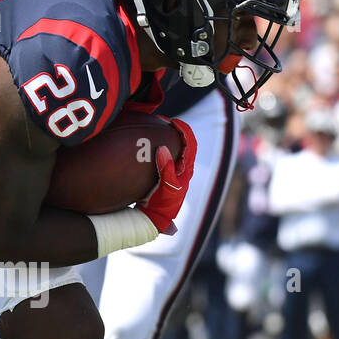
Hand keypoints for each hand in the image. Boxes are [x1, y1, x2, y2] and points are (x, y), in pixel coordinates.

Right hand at [138, 117, 195, 234]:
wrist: (155, 218)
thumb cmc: (163, 205)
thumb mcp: (167, 187)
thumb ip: (166, 168)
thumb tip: (163, 148)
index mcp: (187, 169)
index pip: (190, 144)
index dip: (184, 130)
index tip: (173, 122)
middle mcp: (182, 168)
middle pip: (184, 143)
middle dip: (177, 130)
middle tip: (164, 121)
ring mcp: (174, 171)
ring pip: (175, 148)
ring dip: (169, 137)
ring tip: (158, 128)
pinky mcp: (165, 174)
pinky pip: (165, 155)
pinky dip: (160, 146)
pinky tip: (148, 144)